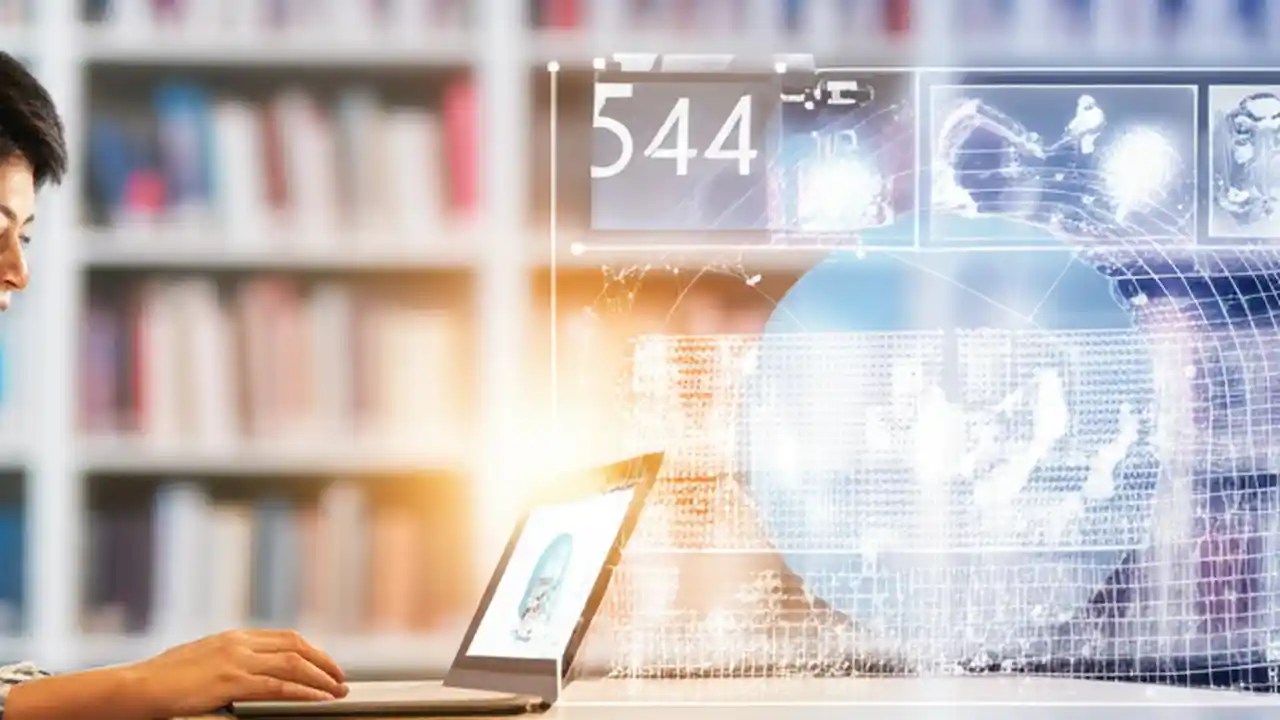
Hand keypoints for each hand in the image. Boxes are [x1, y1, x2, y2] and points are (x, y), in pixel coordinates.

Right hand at [125, 629, 348, 718]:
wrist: (136, 686)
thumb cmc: (162, 679)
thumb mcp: (201, 660)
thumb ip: (227, 661)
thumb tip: (247, 672)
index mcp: (233, 636)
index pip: (284, 637)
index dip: (311, 650)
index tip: (325, 663)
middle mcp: (239, 642)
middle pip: (295, 646)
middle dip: (323, 662)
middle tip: (340, 678)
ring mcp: (236, 660)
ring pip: (293, 664)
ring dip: (320, 678)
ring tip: (337, 691)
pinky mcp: (230, 681)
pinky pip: (278, 686)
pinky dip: (303, 692)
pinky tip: (317, 699)